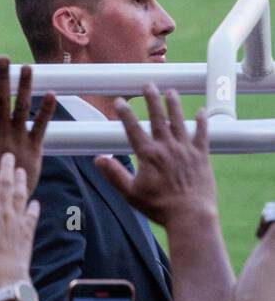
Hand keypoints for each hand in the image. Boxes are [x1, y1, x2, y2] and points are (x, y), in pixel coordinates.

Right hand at [0, 57, 55, 195]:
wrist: (2, 198)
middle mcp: (1, 132)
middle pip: (1, 100)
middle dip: (2, 78)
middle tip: (3, 59)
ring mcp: (18, 138)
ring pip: (22, 107)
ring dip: (25, 86)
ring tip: (27, 67)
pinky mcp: (34, 146)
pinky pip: (41, 125)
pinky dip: (46, 110)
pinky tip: (52, 93)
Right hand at [0, 149, 39, 288]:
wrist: (6, 272)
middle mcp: (2, 211)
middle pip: (5, 184)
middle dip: (6, 168)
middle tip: (9, 155)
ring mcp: (17, 220)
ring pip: (20, 195)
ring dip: (21, 182)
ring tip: (22, 171)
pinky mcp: (27, 230)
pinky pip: (32, 215)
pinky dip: (34, 207)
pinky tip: (35, 203)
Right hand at [94, 84, 215, 228]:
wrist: (190, 216)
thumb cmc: (159, 207)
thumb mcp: (130, 193)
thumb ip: (114, 174)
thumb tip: (97, 159)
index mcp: (148, 155)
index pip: (133, 129)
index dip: (125, 114)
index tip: (119, 102)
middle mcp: (167, 148)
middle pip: (158, 118)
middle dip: (152, 100)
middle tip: (148, 85)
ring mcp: (186, 150)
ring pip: (180, 122)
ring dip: (174, 105)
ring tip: (171, 91)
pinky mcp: (202, 156)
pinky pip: (202, 134)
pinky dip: (202, 122)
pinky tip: (201, 111)